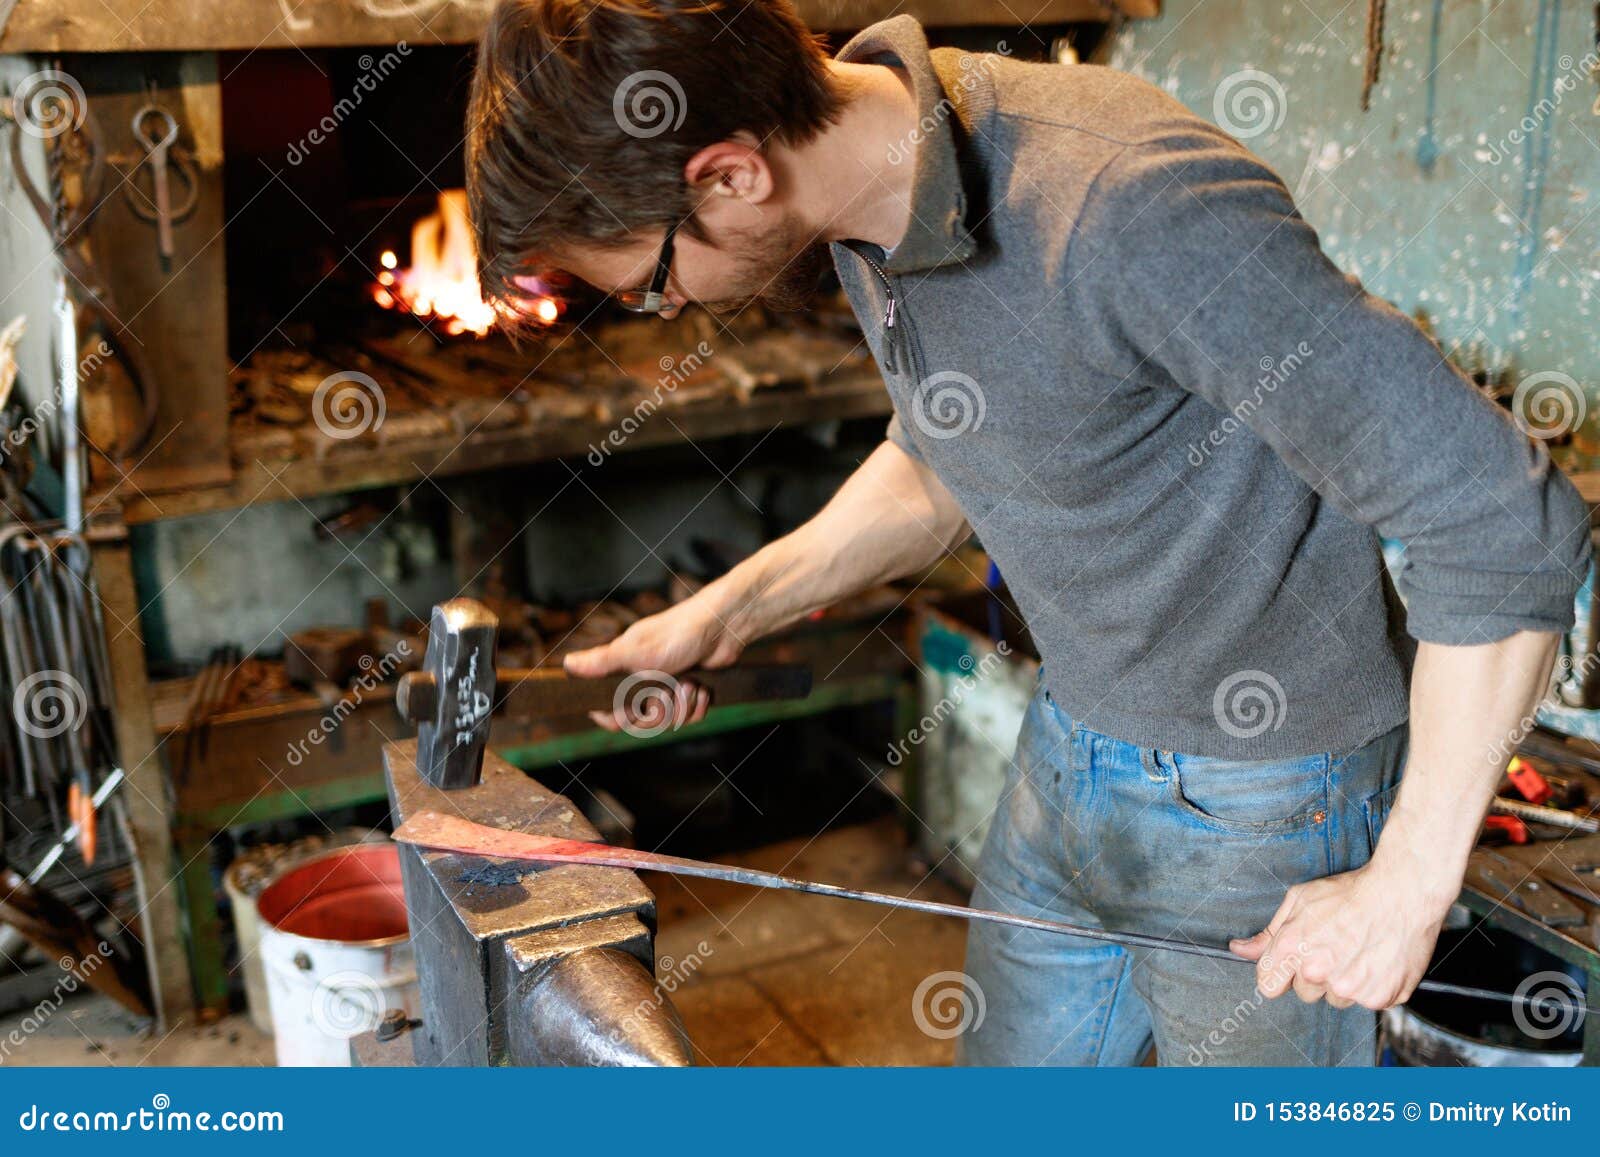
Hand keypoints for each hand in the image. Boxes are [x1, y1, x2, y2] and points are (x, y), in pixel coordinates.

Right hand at [563, 594, 743, 732]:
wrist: (722, 630)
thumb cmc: (676, 634)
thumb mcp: (635, 650)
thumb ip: (601, 661)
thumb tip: (567, 664)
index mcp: (625, 672)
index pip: (608, 711)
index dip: (615, 718)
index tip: (627, 713)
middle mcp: (645, 682)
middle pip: (642, 722)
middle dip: (659, 711)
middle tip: (667, 691)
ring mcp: (669, 688)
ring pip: (669, 721)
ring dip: (682, 706)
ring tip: (690, 682)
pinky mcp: (691, 692)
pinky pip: (691, 717)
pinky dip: (699, 705)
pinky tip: (703, 687)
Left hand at [1228, 856, 1449, 1009]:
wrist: (1402, 891)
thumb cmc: (1350, 892)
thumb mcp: (1299, 901)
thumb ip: (1268, 932)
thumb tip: (1239, 949)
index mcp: (1292, 949)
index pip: (1268, 986)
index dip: (1280, 974)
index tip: (1292, 965)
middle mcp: (1317, 972)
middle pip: (1304, 993)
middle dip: (1314, 975)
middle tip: (1334, 947)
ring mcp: (1350, 988)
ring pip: (1336, 999)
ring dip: (1343, 982)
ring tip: (1358, 951)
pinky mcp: (1380, 997)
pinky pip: (1367, 1002)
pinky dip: (1372, 986)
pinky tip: (1376, 959)